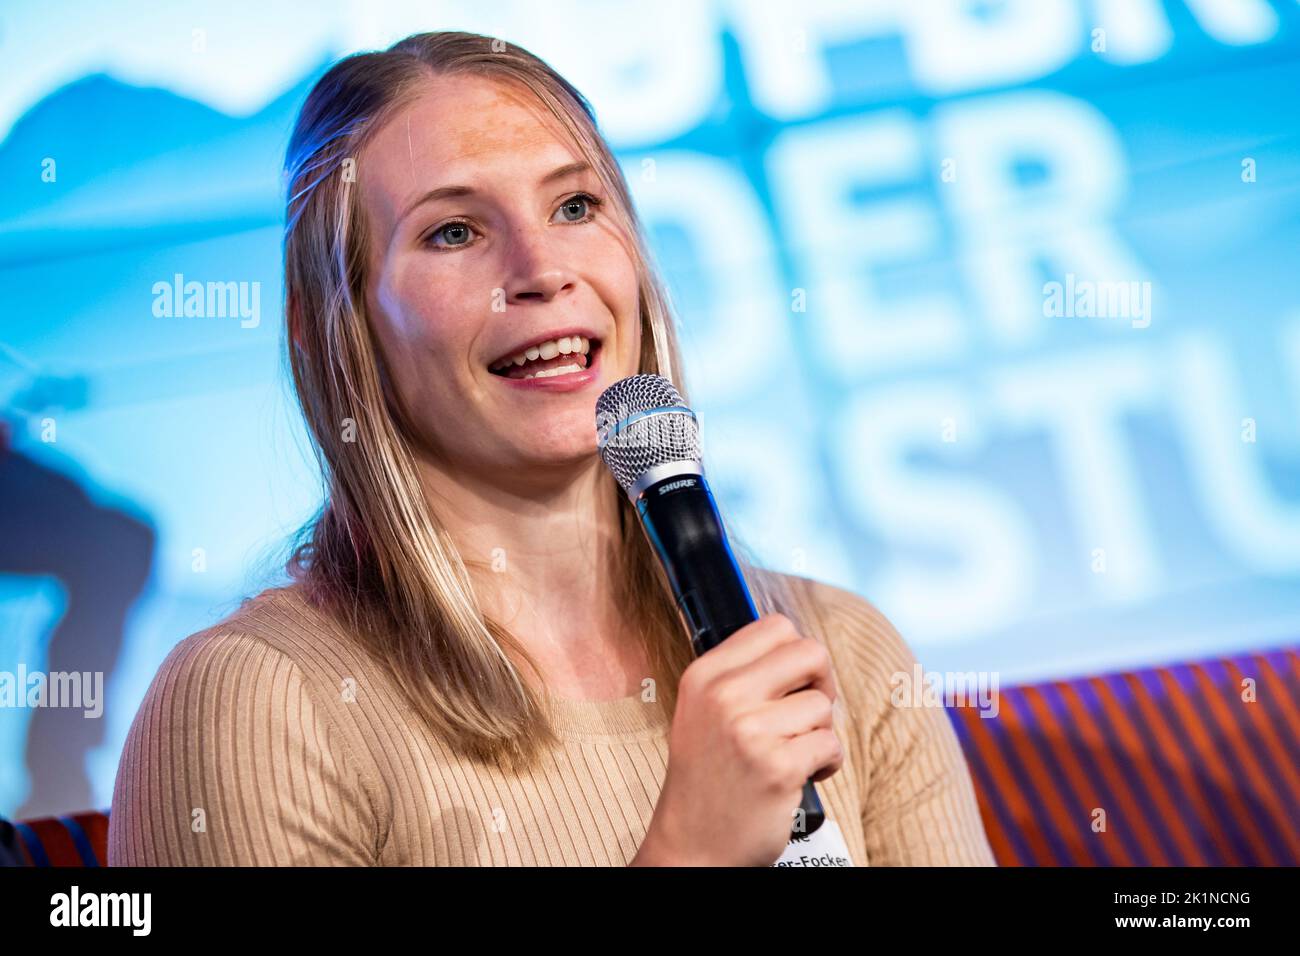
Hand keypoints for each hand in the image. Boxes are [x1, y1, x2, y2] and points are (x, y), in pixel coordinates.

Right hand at [632, 613, 842, 865]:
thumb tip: (794, 644)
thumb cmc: (706, 779)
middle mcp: (723, 696)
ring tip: (793, 754)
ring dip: (819, 733)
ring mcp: (750, 731)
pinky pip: (831, 745)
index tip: (793, 682)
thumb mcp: (702, 711)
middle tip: (809, 711)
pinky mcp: (777, 767)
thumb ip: (739, 674)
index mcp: (704, 675)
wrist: (691, 846)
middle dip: (822, 682)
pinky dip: (827, 764)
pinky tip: (801, 775)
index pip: (775, 627)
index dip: (796, 654)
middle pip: (810, 652)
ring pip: (823, 705)